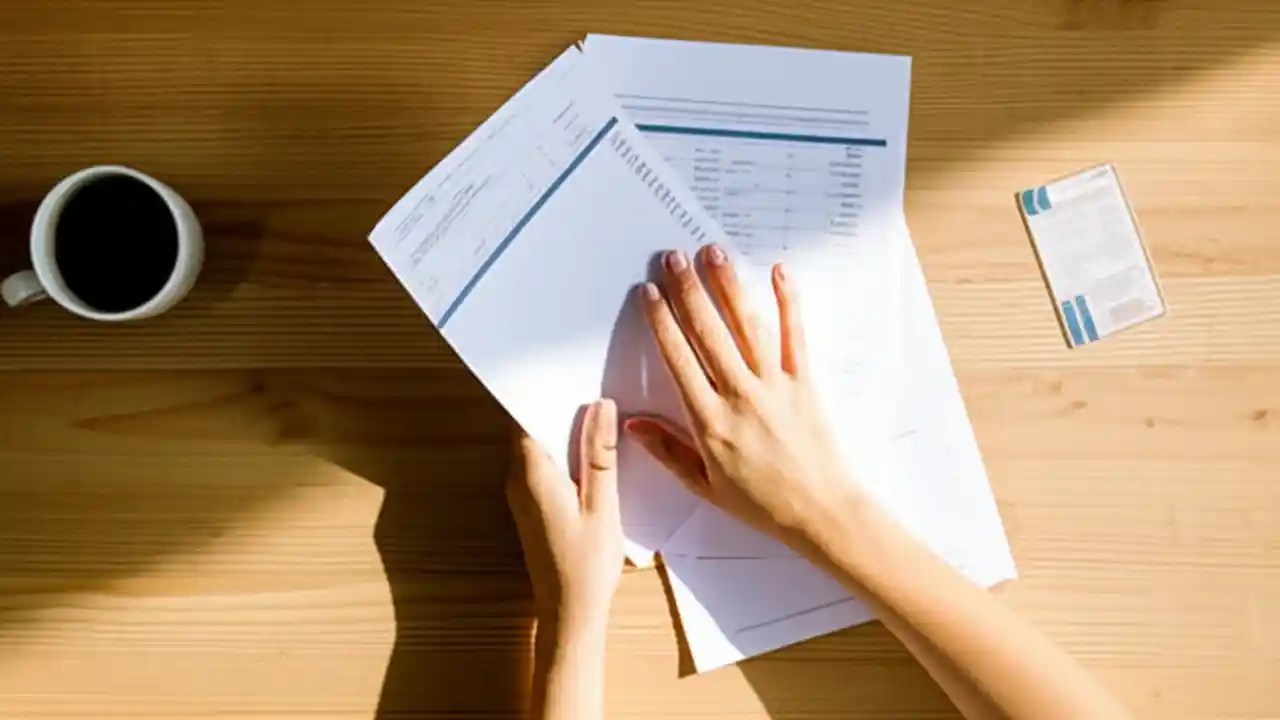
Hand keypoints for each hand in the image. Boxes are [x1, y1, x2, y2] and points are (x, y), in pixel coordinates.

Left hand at [507, 399, 623, 632]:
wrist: (570, 613)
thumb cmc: (587, 565)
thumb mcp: (602, 504)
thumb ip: (600, 453)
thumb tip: (600, 405)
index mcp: (531, 473)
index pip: (526, 413)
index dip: (546, 388)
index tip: (569, 367)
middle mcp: (518, 478)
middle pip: (532, 424)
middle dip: (560, 402)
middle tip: (592, 381)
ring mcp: (522, 491)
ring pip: (539, 442)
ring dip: (564, 427)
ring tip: (599, 409)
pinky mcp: (533, 503)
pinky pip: (545, 462)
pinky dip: (565, 449)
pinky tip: (593, 448)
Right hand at [623, 246, 864, 550]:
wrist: (820, 512)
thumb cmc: (760, 503)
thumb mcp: (704, 485)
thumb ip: (668, 450)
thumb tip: (633, 423)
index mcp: (710, 421)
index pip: (678, 359)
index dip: (661, 322)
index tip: (648, 292)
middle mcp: (740, 396)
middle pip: (708, 332)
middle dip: (688, 291)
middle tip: (672, 257)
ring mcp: (775, 385)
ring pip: (747, 326)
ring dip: (728, 286)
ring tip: (712, 252)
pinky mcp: (805, 382)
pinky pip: (796, 335)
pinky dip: (789, 302)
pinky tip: (779, 273)